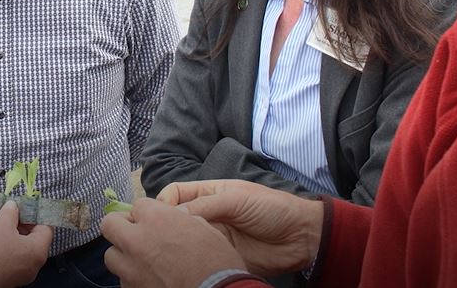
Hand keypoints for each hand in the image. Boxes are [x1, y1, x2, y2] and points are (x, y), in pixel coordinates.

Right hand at [0, 201, 52, 287]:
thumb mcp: (0, 224)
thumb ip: (10, 211)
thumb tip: (13, 206)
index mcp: (38, 251)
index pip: (46, 227)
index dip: (36, 214)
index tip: (24, 206)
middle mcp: (35, 265)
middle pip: (35, 238)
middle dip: (23, 224)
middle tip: (10, 214)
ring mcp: (23, 274)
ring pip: (23, 249)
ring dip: (13, 235)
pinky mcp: (10, 278)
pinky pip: (14, 259)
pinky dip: (7, 248)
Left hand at [101, 198, 245, 287]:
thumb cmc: (217, 263)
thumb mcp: (204, 229)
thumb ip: (182, 219)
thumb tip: (175, 218)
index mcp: (156, 218)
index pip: (137, 205)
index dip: (147, 213)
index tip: (153, 221)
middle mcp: (136, 240)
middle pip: (110, 224)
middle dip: (121, 226)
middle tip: (136, 234)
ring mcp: (130, 267)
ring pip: (111, 255)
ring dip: (123, 255)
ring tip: (140, 261)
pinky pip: (122, 279)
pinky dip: (131, 278)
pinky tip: (148, 279)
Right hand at [159, 179, 322, 275]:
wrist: (301, 237)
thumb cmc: (272, 208)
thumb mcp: (236, 199)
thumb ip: (204, 205)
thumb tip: (171, 216)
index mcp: (208, 194)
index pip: (174, 194)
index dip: (162, 202)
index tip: (155, 215)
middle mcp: (206, 214)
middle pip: (175, 218)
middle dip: (162, 225)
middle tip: (156, 237)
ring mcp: (212, 236)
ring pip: (183, 239)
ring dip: (174, 244)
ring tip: (167, 251)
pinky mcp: (219, 257)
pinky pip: (198, 258)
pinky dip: (187, 261)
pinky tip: (182, 264)